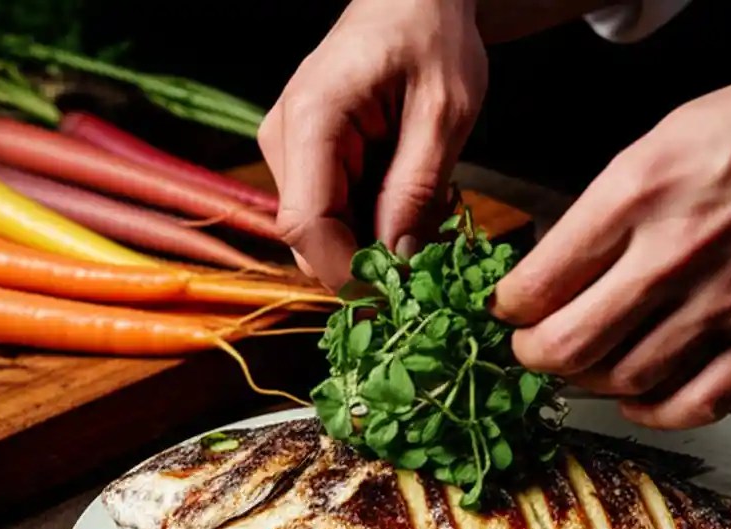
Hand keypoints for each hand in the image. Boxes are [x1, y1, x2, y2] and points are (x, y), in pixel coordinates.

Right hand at [257, 0, 487, 288]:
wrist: (413, 1)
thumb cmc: (431, 40)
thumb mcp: (444, 114)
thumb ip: (417, 188)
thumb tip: (399, 264)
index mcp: (311, 120)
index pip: (305, 223)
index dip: (347, 271)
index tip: (397, 297)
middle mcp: (285, 139)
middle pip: (308, 238)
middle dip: (366, 264)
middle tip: (428, 264)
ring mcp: (291, 151)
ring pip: (322, 234)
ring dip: (374, 245)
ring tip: (429, 220)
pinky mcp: (308, 160)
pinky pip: (334, 214)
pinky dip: (373, 226)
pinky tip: (412, 206)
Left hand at [491, 48, 730, 429]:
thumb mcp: (666, 136)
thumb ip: (608, 205)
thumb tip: (558, 264)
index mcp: (641, 191)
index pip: (540, 280)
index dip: (509, 306)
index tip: (509, 308)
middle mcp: (679, 253)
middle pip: (571, 344)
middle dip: (534, 355)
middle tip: (531, 348)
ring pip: (626, 381)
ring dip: (590, 382)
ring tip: (584, 365)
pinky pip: (700, 403)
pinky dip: (658, 411)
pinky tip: (642, 398)